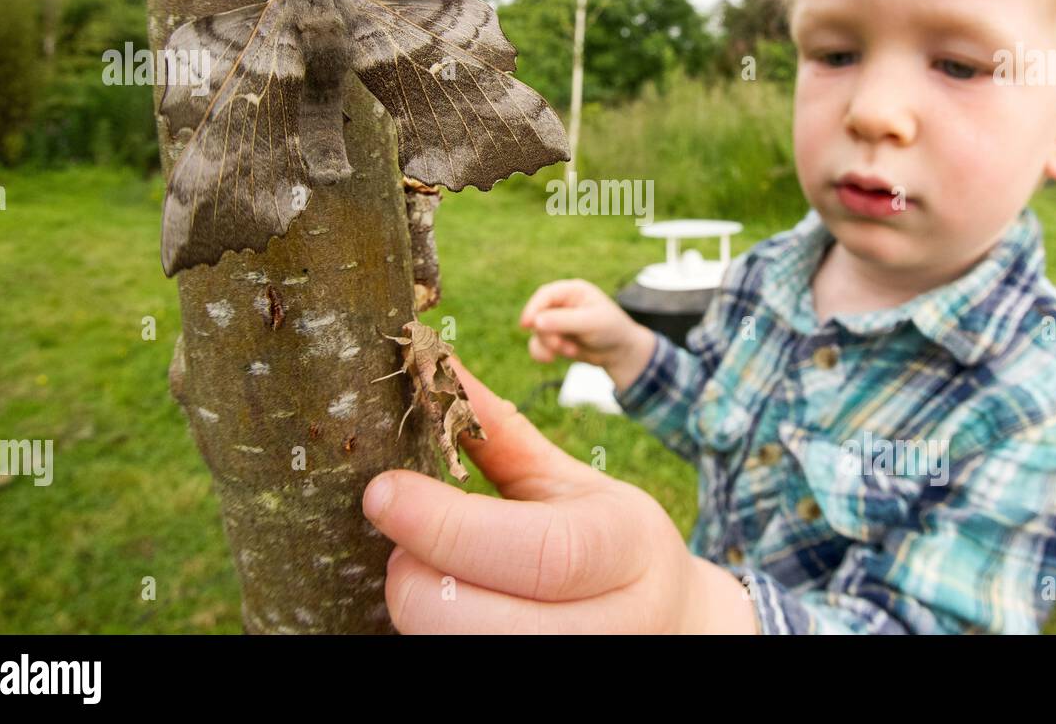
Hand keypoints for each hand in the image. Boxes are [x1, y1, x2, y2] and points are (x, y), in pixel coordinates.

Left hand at [362, 355, 756, 633]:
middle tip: (401, 545)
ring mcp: (582, 669)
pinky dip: (435, 637)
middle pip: (481, 622)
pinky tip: (446, 608)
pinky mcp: (543, 698)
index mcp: (626, 548)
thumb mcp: (569, 483)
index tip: (382, 491)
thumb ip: (500, 431)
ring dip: (421, 612)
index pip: (534, 550)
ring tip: (429, 576)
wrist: (673, 625)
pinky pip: (460, 671)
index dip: (445, 525)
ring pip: (462, 654)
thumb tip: (435, 365)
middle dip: (414, 578)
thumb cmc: (610, 542)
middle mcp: (614, 625)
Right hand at [519, 278, 656, 393]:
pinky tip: (552, 359)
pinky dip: (542, 353)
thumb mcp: (591, 323)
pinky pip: (537, 345)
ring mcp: (556, 322)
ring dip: (549, 345)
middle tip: (562, 346)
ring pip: (536, 332)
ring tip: (571, 351)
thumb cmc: (612, 330)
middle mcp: (562, 304)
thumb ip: (564, 321)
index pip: (545, 295)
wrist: (620, 353)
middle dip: (548, 334)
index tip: (527, 325)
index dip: (533, 308)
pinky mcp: (555, 338)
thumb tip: (536, 321)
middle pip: (538, 315)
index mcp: (572, 291)